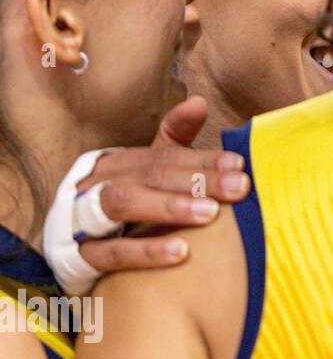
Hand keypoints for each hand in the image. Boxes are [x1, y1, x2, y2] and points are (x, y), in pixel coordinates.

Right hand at [74, 97, 249, 271]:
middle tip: (238, 186)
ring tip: (210, 213)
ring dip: (169, 206)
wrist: (68, 247)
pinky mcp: (82, 256)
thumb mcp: (147, 171)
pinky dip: (146, 250)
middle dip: (197, 180)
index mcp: (119, 163)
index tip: (239, 164)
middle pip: (149, 175)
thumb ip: (174, 140)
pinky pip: (112, 252)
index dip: (202, 159)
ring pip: (123, 203)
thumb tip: (199, 102)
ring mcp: (85, 219)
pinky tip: (181, 252)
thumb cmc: (122, 202)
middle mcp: (99, 183)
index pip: (164, 156)